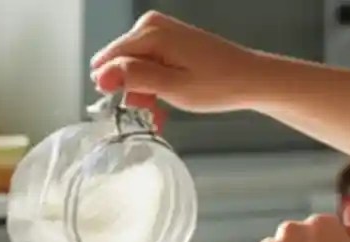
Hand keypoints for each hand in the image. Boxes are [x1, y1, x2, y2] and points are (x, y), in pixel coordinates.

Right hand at [90, 12, 267, 114]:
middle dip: (130, 90)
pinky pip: (143, 63)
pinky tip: (164, 97)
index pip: (107, 62)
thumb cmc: (217, 85)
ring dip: (141, 91)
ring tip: (161, 108)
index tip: (138, 106)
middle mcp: (150, 24)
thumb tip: (101, 75)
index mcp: (150, 32)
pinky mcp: (166, 38)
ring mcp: (158, 29)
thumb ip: (135, 78)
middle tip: (153, 110)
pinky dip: (151, 83)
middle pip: (117, 64)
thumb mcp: (173, 87)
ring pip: (129, 66)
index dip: (116, 89)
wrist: (248, 77)